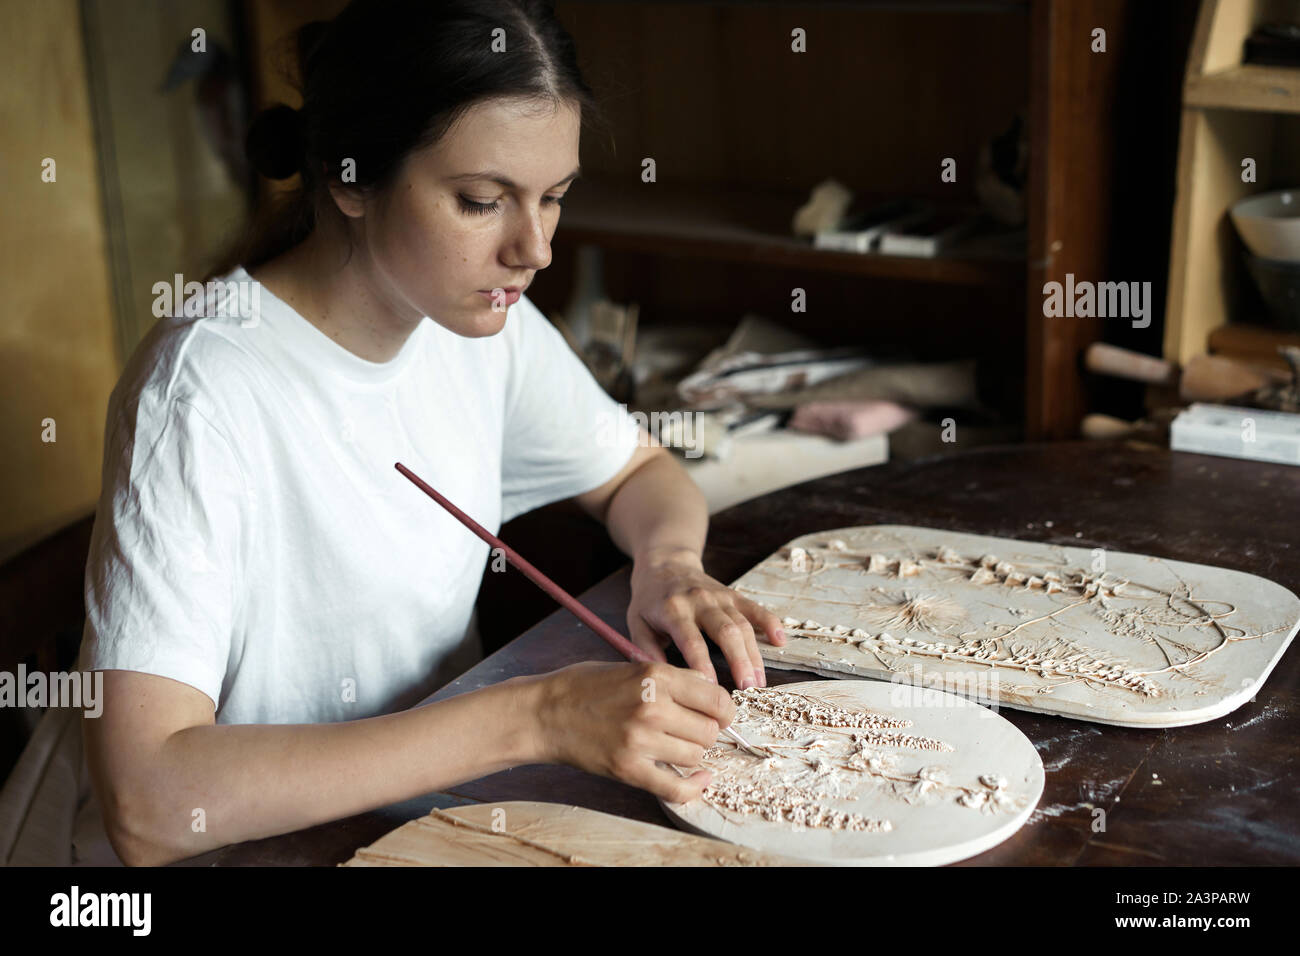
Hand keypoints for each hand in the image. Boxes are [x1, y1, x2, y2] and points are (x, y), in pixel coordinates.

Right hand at [531, 660, 735, 802]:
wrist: (544, 712)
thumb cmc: (586, 686)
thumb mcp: (633, 666)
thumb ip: (673, 677)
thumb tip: (711, 690)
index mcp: (657, 676)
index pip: (717, 699)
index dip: (724, 710)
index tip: (718, 715)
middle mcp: (653, 707)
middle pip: (710, 730)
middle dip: (706, 732)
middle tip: (689, 730)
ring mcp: (640, 740)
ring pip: (696, 755)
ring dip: (692, 754)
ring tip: (674, 745)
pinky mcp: (628, 768)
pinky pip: (675, 787)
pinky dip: (693, 787)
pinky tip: (700, 780)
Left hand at [626, 548, 786, 688]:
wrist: (665, 565)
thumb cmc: (649, 601)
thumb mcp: (636, 623)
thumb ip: (646, 651)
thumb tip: (663, 681)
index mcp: (673, 610)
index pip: (692, 641)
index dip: (703, 665)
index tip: (711, 688)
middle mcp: (700, 601)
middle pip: (726, 632)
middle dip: (739, 661)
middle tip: (747, 688)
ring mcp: (720, 597)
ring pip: (743, 625)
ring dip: (754, 654)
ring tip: (759, 682)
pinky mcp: (733, 595)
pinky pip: (755, 608)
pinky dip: (770, 623)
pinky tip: (780, 641)